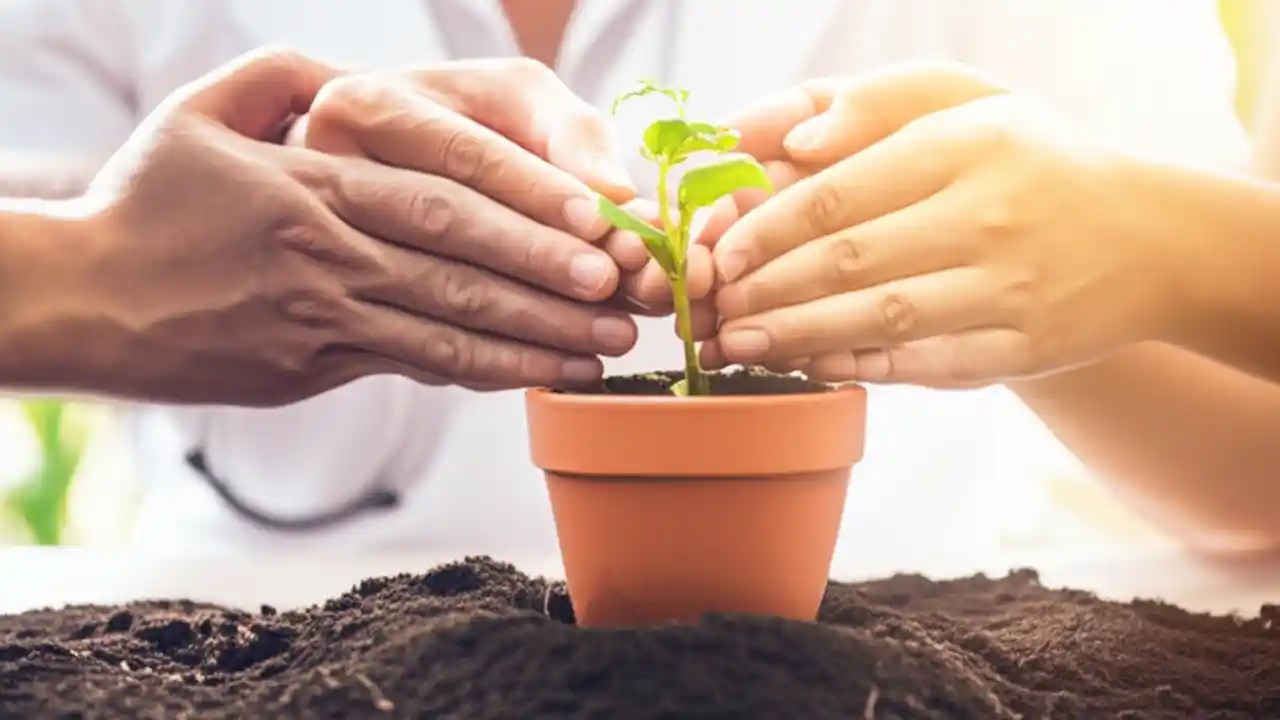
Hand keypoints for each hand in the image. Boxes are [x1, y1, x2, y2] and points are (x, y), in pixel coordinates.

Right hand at [42, 50, 623, 404]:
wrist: (87, 301)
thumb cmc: (151, 201)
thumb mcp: (206, 110)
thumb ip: (290, 77)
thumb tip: (362, 74)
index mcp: (312, 179)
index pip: (442, 190)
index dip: (526, 209)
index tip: (596, 223)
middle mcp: (327, 250)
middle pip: (461, 264)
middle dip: (551, 280)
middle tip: (627, 292)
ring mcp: (324, 315)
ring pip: (450, 327)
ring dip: (536, 339)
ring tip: (606, 346)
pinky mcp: (318, 365)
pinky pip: (416, 367)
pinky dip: (483, 372)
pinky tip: (537, 374)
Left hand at [703, 63, 1167, 386]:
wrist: (1148, 239)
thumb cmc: (1034, 164)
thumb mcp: (970, 105)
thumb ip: (875, 109)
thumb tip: (792, 144)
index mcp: (970, 146)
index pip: (843, 191)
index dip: (768, 228)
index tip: (723, 251)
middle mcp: (991, 215)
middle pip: (852, 259)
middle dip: (768, 289)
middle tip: (716, 307)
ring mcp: (1010, 288)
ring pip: (881, 318)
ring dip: (799, 336)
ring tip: (740, 346)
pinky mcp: (1022, 348)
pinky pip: (926, 365)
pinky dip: (863, 370)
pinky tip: (811, 368)